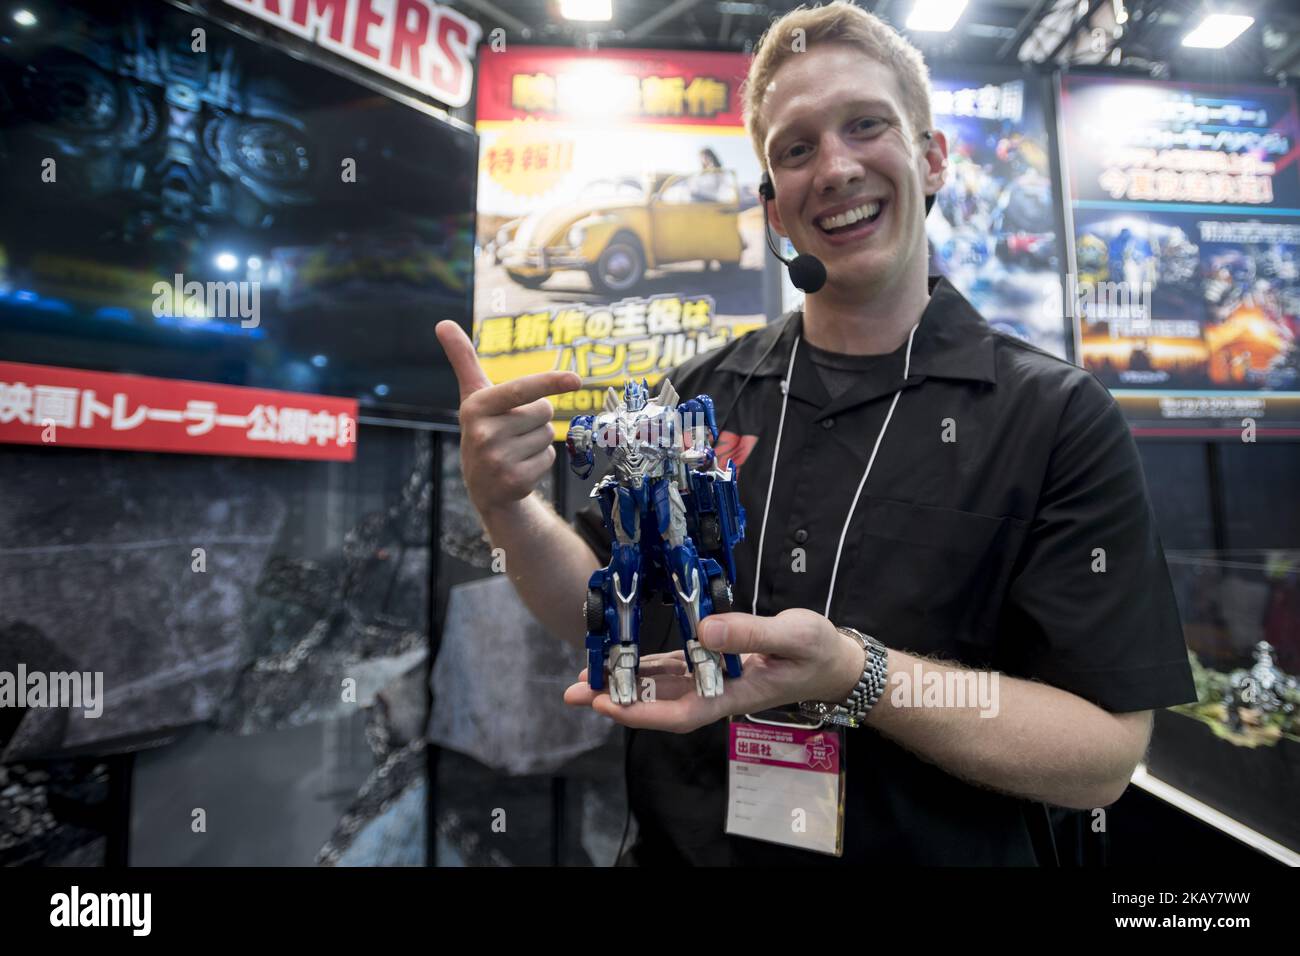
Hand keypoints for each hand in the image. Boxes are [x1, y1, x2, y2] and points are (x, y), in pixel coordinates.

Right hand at [435, 320, 581, 516]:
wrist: (483, 487)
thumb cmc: (483, 430)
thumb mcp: (473, 396)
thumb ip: (463, 359)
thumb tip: (442, 323)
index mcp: (476, 407)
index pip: (520, 389)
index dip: (549, 381)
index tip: (575, 379)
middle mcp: (484, 434)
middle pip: (543, 410)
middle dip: (535, 416)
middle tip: (512, 430)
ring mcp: (499, 460)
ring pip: (548, 434)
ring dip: (538, 439)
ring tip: (515, 448)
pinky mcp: (515, 481)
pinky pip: (549, 457)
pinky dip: (541, 460)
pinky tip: (521, 466)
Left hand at [562, 608, 866, 732]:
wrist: (834, 660)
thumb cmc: (817, 650)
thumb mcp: (793, 636)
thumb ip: (751, 632)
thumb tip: (704, 630)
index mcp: (735, 693)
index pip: (682, 712)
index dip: (642, 711)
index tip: (606, 703)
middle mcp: (717, 691)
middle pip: (659, 703)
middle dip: (617, 699)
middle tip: (573, 692)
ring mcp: (712, 679)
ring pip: (660, 686)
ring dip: (622, 683)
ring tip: (583, 678)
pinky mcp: (712, 663)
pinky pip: (672, 668)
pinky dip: (645, 665)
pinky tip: (621, 659)